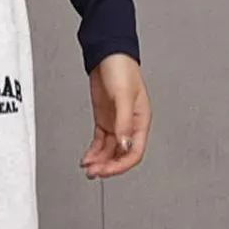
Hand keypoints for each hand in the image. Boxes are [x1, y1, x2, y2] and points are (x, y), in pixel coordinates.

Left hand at [82, 53, 149, 178]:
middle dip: (108, 166)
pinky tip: (87, 158)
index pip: (134, 152)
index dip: (121, 165)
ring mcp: (116, 123)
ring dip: (99, 161)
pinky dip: (94, 152)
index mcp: (141, 121)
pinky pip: (100, 142)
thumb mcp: (122, 96)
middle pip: (120, 154)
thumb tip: (124, 145)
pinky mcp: (104, 119)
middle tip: (94, 173)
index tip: (107, 170)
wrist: (107, 55)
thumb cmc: (121, 69)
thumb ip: (123, 122)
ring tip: (88, 169)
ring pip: (109, 150)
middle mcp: (129, 125)